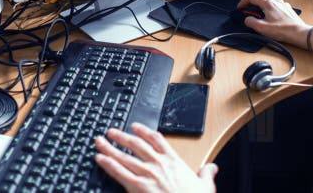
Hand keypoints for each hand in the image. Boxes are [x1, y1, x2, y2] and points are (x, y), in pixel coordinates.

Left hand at [95, 123, 217, 192]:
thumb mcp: (206, 186)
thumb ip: (207, 174)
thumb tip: (212, 168)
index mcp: (174, 161)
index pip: (157, 139)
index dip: (144, 131)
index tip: (135, 126)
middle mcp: (159, 164)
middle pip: (136, 145)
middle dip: (122, 137)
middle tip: (111, 132)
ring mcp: (147, 175)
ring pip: (124, 157)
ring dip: (110, 148)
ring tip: (100, 142)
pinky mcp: (138, 187)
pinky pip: (120, 173)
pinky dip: (108, 165)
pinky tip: (100, 159)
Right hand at [238, 0, 312, 49]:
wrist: (299, 33)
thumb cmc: (283, 30)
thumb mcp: (262, 28)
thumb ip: (251, 22)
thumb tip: (248, 19)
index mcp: (268, 3)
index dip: (243, 2)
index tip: (240, 8)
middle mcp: (275, 1)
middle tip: (248, 5)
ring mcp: (282, 3)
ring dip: (260, 0)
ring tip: (257, 10)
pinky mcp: (286, 8)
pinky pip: (275, 2)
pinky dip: (269, 4)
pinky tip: (269, 13)